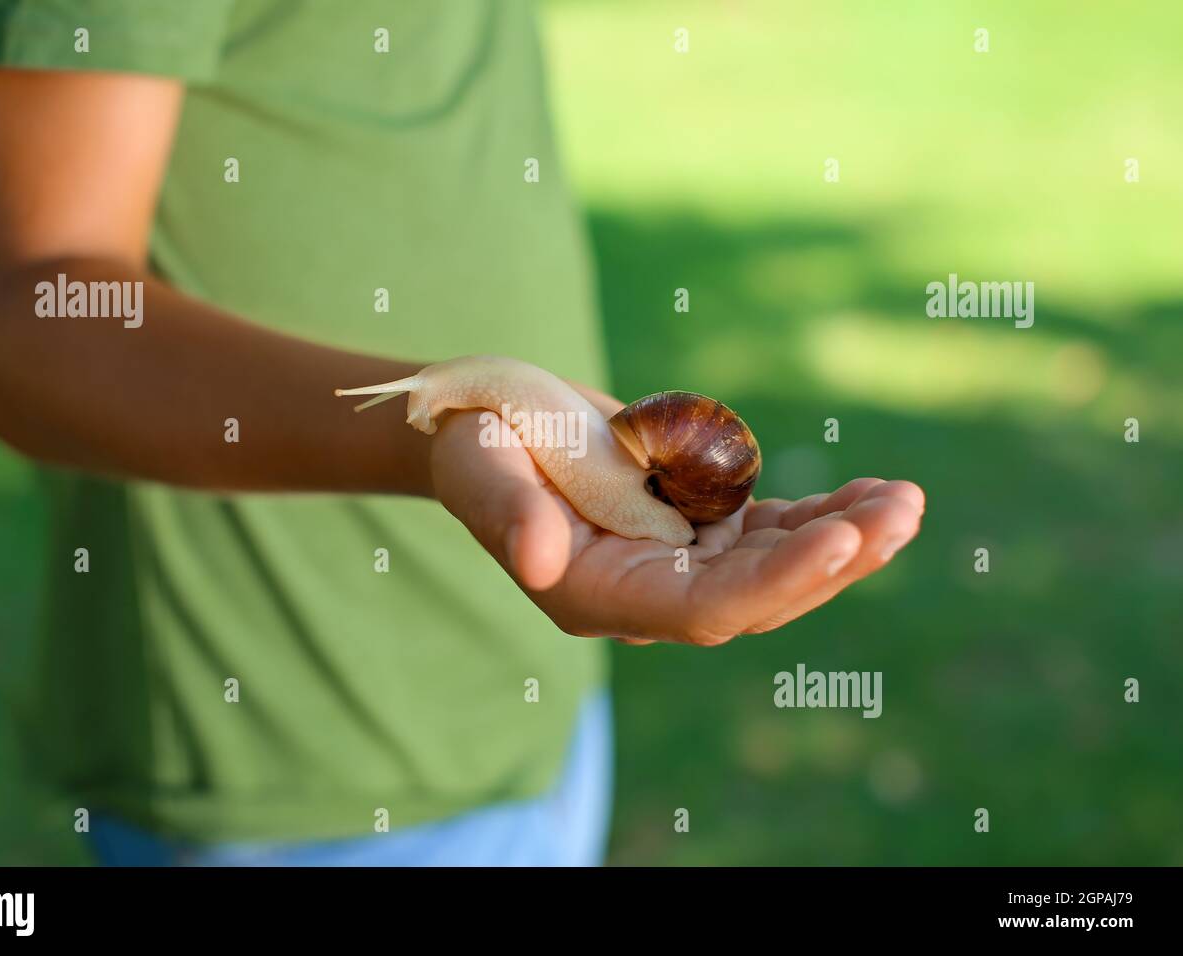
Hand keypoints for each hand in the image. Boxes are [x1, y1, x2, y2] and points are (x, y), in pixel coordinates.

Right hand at [430, 408, 924, 645]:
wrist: (487, 427)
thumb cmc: (475, 443)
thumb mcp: (479, 467)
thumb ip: (506, 516)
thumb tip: (538, 561)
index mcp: (599, 595)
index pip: (703, 610)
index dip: (774, 582)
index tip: (839, 539)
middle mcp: (649, 592)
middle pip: (759, 596)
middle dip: (835, 558)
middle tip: (903, 511)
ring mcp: (679, 561)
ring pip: (777, 567)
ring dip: (845, 539)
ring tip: (906, 502)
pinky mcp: (698, 525)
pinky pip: (771, 532)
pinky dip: (822, 516)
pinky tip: (871, 494)